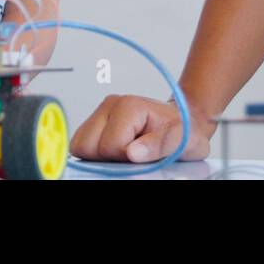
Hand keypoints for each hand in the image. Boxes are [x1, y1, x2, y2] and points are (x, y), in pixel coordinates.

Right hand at [70, 94, 214, 162]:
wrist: (184, 120)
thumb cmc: (183, 130)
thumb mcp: (182, 139)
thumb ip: (159, 145)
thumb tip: (132, 153)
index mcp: (128, 106)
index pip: (108, 146)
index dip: (124, 158)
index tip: (142, 153)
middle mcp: (109, 105)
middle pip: (87, 146)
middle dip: (108, 157)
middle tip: (131, 154)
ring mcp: (100, 113)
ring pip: (80, 146)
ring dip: (99, 156)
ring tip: (123, 151)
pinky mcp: (95, 122)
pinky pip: (81, 144)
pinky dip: (94, 154)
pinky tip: (115, 151)